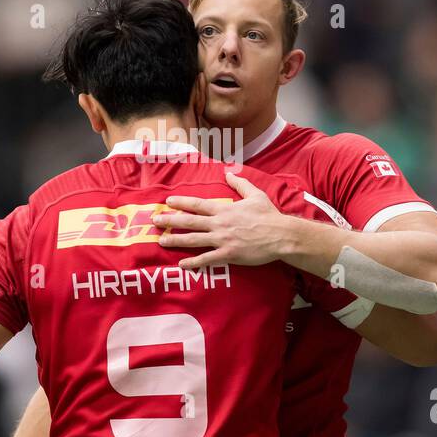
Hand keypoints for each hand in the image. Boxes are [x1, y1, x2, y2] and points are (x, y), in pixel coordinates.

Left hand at [153, 170, 290, 268]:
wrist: (281, 235)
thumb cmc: (269, 215)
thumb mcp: (255, 194)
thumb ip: (240, 183)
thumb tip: (229, 173)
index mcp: (224, 209)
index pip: (197, 205)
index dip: (181, 203)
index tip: (168, 202)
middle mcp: (219, 224)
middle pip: (189, 222)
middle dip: (170, 221)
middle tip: (155, 221)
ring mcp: (222, 240)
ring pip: (194, 240)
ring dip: (175, 240)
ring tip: (161, 241)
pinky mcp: (228, 254)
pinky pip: (207, 259)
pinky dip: (194, 262)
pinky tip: (182, 264)